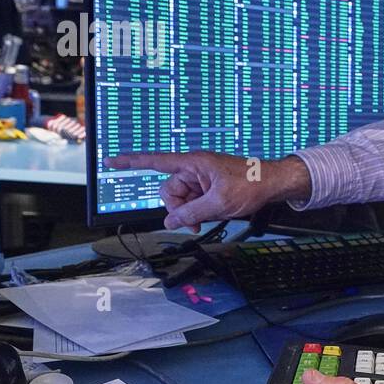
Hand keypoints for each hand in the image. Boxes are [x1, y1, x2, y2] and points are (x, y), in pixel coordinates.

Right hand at [103, 151, 310, 228]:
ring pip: (182, 200)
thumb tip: (170, 222)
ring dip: (192, 212)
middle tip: (195, 221)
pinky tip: (215, 212)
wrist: (273, 184)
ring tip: (212, 214)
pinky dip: (201, 211)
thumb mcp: (219, 203)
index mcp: (193, 163)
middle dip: (178, 209)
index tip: (110, 161)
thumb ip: (191, 213)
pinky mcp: (209, 187)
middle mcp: (194, 168)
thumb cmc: (252, 184)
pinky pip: (195, 201)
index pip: (155, 161)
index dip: (130, 162)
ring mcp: (202, 178)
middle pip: (169, 191)